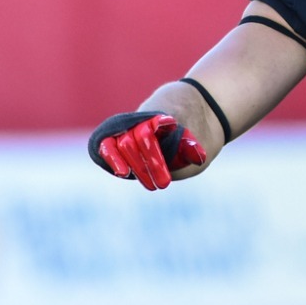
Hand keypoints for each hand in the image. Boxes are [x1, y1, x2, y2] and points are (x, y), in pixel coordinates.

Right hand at [88, 112, 205, 189]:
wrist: (163, 126)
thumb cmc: (178, 137)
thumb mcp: (190, 141)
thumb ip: (191, 148)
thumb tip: (198, 156)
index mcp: (160, 118)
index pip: (159, 120)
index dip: (161, 123)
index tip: (170, 124)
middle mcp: (140, 122)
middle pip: (142, 137)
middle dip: (153, 162)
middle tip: (165, 184)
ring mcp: (124, 131)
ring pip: (124, 144)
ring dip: (137, 166)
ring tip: (151, 186)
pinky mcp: (111, 142)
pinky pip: (107, 147)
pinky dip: (112, 158)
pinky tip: (122, 173)